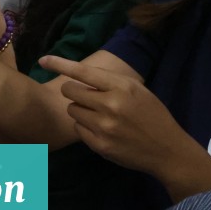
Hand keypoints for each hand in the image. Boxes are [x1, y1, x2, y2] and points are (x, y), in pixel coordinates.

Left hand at [43, 56, 193, 175]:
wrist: (167, 149)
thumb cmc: (152, 114)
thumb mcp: (137, 89)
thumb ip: (110, 81)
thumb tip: (79, 74)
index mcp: (121, 87)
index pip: (83, 71)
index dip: (60, 64)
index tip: (43, 60)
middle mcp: (110, 105)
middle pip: (70, 91)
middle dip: (74, 91)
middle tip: (87, 96)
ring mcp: (103, 127)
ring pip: (71, 110)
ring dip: (79, 109)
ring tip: (99, 114)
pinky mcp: (99, 145)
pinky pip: (77, 128)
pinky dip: (84, 126)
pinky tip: (102, 129)